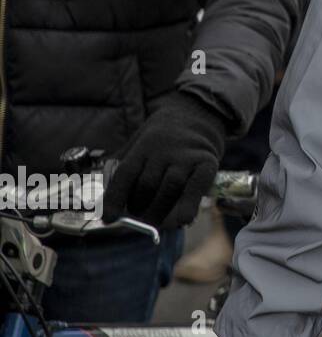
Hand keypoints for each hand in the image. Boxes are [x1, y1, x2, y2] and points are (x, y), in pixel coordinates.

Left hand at [102, 91, 227, 228]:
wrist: (200, 113)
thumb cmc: (164, 134)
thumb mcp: (139, 140)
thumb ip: (123, 162)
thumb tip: (99, 190)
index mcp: (144, 145)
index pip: (125, 175)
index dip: (114, 199)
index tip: (107, 218)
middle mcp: (164, 149)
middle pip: (147, 186)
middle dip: (139, 208)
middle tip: (138, 218)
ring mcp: (187, 156)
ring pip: (169, 189)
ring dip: (160, 211)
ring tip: (155, 223)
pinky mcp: (207, 163)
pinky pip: (196, 189)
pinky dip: (188, 207)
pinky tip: (181, 221)